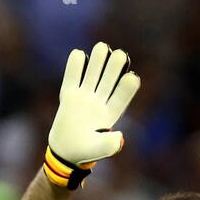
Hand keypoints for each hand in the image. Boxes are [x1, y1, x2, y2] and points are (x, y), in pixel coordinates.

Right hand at [45, 42, 140, 190]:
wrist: (66, 152)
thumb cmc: (85, 152)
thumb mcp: (98, 150)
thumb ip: (110, 145)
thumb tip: (120, 137)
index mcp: (109, 115)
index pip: (121, 98)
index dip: (127, 89)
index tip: (133, 77)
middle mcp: (99, 103)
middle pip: (108, 81)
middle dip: (114, 68)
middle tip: (120, 55)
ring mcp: (84, 97)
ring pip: (93, 74)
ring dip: (98, 61)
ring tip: (102, 47)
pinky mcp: (70, 94)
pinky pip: (73, 77)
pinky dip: (75, 65)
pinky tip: (79, 55)